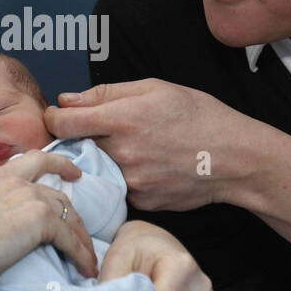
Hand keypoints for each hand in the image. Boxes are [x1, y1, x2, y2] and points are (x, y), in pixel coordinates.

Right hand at [0, 150, 98, 290]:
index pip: (37, 160)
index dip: (61, 165)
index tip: (76, 173)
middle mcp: (18, 182)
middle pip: (59, 196)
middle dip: (75, 217)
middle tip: (83, 234)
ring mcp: (31, 199)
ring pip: (70, 218)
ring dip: (82, 240)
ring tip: (88, 259)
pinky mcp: (40, 221)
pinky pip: (70, 239)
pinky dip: (81, 254)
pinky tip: (86, 268)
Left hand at [44, 79, 245, 211]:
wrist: (235, 157)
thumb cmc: (198, 115)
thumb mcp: (154, 88)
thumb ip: (105, 93)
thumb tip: (66, 99)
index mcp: (122, 120)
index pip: (62, 123)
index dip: (55, 118)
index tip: (59, 116)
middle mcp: (122, 154)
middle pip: (76, 147)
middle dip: (81, 139)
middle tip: (102, 131)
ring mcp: (131, 182)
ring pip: (98, 169)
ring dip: (103, 159)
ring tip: (134, 148)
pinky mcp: (141, 202)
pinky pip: (119, 187)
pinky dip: (125, 177)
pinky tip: (148, 166)